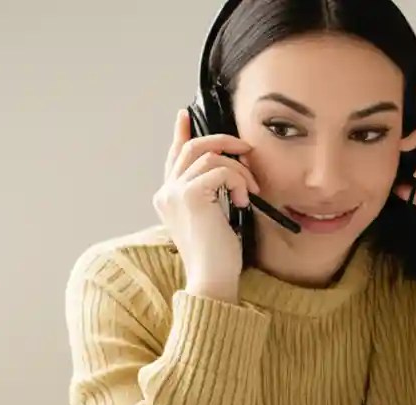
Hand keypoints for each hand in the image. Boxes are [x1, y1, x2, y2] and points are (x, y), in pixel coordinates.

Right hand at [153, 108, 260, 302]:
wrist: (212, 278)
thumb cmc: (217, 255)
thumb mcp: (212, 217)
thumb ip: (210, 192)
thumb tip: (226, 167)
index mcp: (168, 198)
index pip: (173, 157)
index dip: (180, 134)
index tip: (185, 115)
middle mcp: (166, 192)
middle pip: (192, 147)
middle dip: (223, 142)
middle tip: (245, 149)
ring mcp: (175, 193)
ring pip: (211, 157)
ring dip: (239, 171)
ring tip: (250, 192)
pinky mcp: (190, 195)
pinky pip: (221, 170)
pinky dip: (239, 181)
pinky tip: (243, 201)